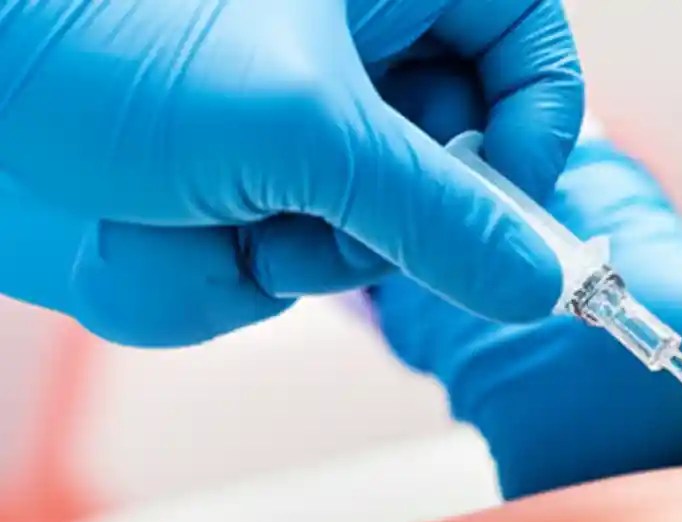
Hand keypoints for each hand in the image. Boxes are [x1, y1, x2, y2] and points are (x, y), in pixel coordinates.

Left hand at [0, 0, 581, 345]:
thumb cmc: (96, 38)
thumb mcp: (302, 126)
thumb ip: (440, 215)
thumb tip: (538, 277)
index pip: (531, 51)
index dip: (538, 131)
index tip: (509, 208)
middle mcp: (352, 58)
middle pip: (462, 162)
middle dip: (402, 215)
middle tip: (342, 219)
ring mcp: (295, 138)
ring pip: (371, 236)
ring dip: (304, 250)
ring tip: (224, 216)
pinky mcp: (238, 203)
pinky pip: (286, 269)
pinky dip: (231, 271)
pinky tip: (169, 230)